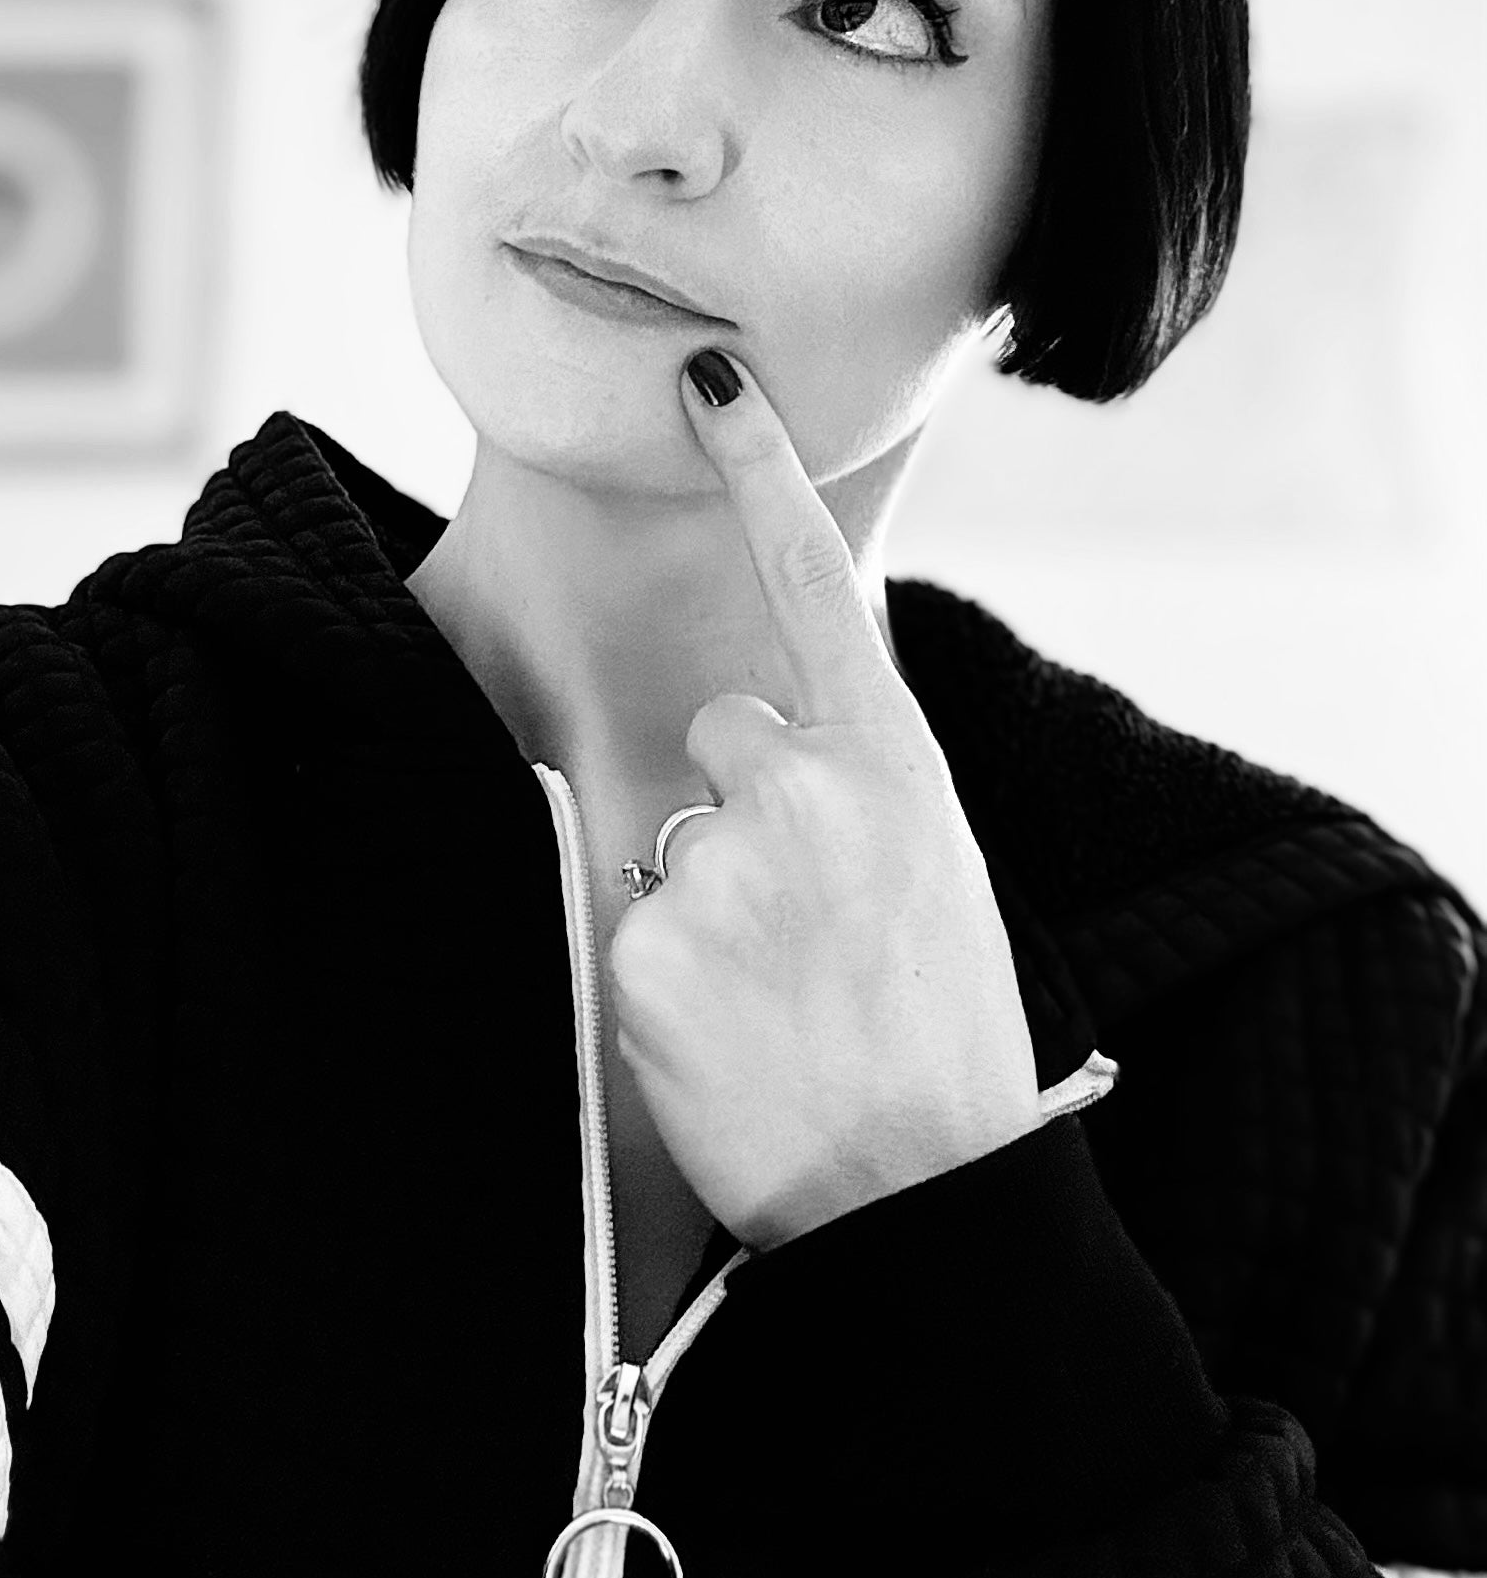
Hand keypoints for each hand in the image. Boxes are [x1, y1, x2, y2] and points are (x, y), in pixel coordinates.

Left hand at [607, 351, 1041, 1250]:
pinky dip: (669, 983)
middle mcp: (808, 783)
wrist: (925, 1200)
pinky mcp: (650, 940)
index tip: (706, 377)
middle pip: (724, 734)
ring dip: (711, 905)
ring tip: (783, 1004)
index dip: (758, 468)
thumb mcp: (942, 870)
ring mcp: (725, 858)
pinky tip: (734, 1039)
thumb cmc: (943, 1039)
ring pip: (677, 835)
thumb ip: (860, 782)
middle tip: (813, 934)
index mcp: (896, 760)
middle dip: (745, 811)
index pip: (815, 578)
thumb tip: (766, 734)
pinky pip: (635, 927)